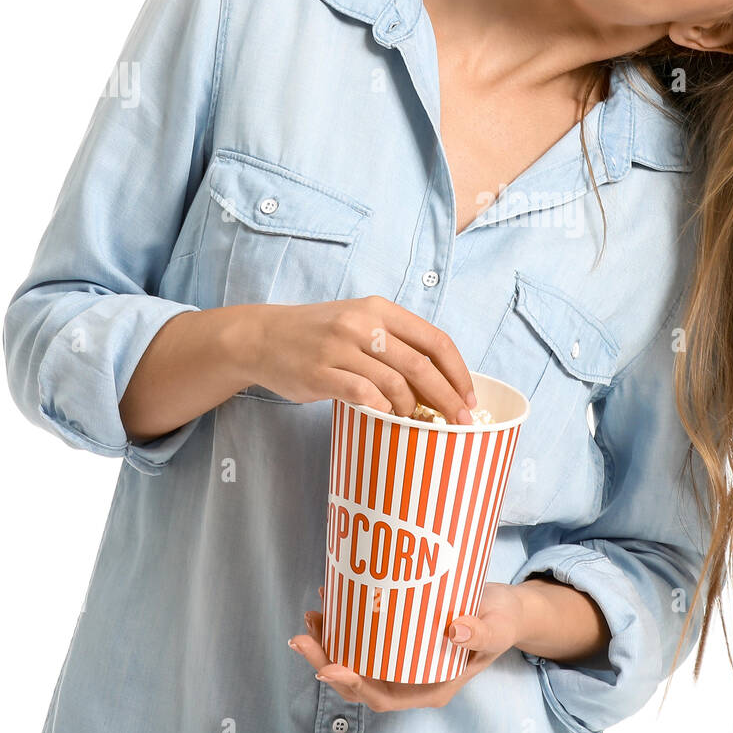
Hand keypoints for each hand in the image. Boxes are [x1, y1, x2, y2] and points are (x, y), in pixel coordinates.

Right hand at [250, 295, 476, 424]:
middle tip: (461, 421)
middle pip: (421, 365)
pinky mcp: (320, 373)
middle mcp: (363, 324)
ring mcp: (340, 348)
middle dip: (447, 397)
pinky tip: (387, 419)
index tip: (469, 397)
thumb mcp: (360, 322)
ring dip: (413, 409)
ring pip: (395, 383)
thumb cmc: (319, 335)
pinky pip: (363, 395)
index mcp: (380, 309)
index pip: (435, 339)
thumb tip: (440, 383)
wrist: (263, 337)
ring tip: (418, 422)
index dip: (458, 371)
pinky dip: (382, 410)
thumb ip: (395, 344)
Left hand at [288, 583, 525, 709]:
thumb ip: (481, 633)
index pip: (383, 696)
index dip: (353, 685)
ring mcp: (403, 659)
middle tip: (302, 637)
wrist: (505, 607)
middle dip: (326, 663)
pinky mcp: (399, 637)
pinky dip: (344, 625)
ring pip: (357, 660)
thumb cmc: (502, 621)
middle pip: (360, 681)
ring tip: (311, 619)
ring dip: (329, 644)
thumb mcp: (498, 628)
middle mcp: (411, 678)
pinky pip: (365, 639)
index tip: (328, 667)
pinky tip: (332, 602)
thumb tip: (454, 631)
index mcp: (432, 686)